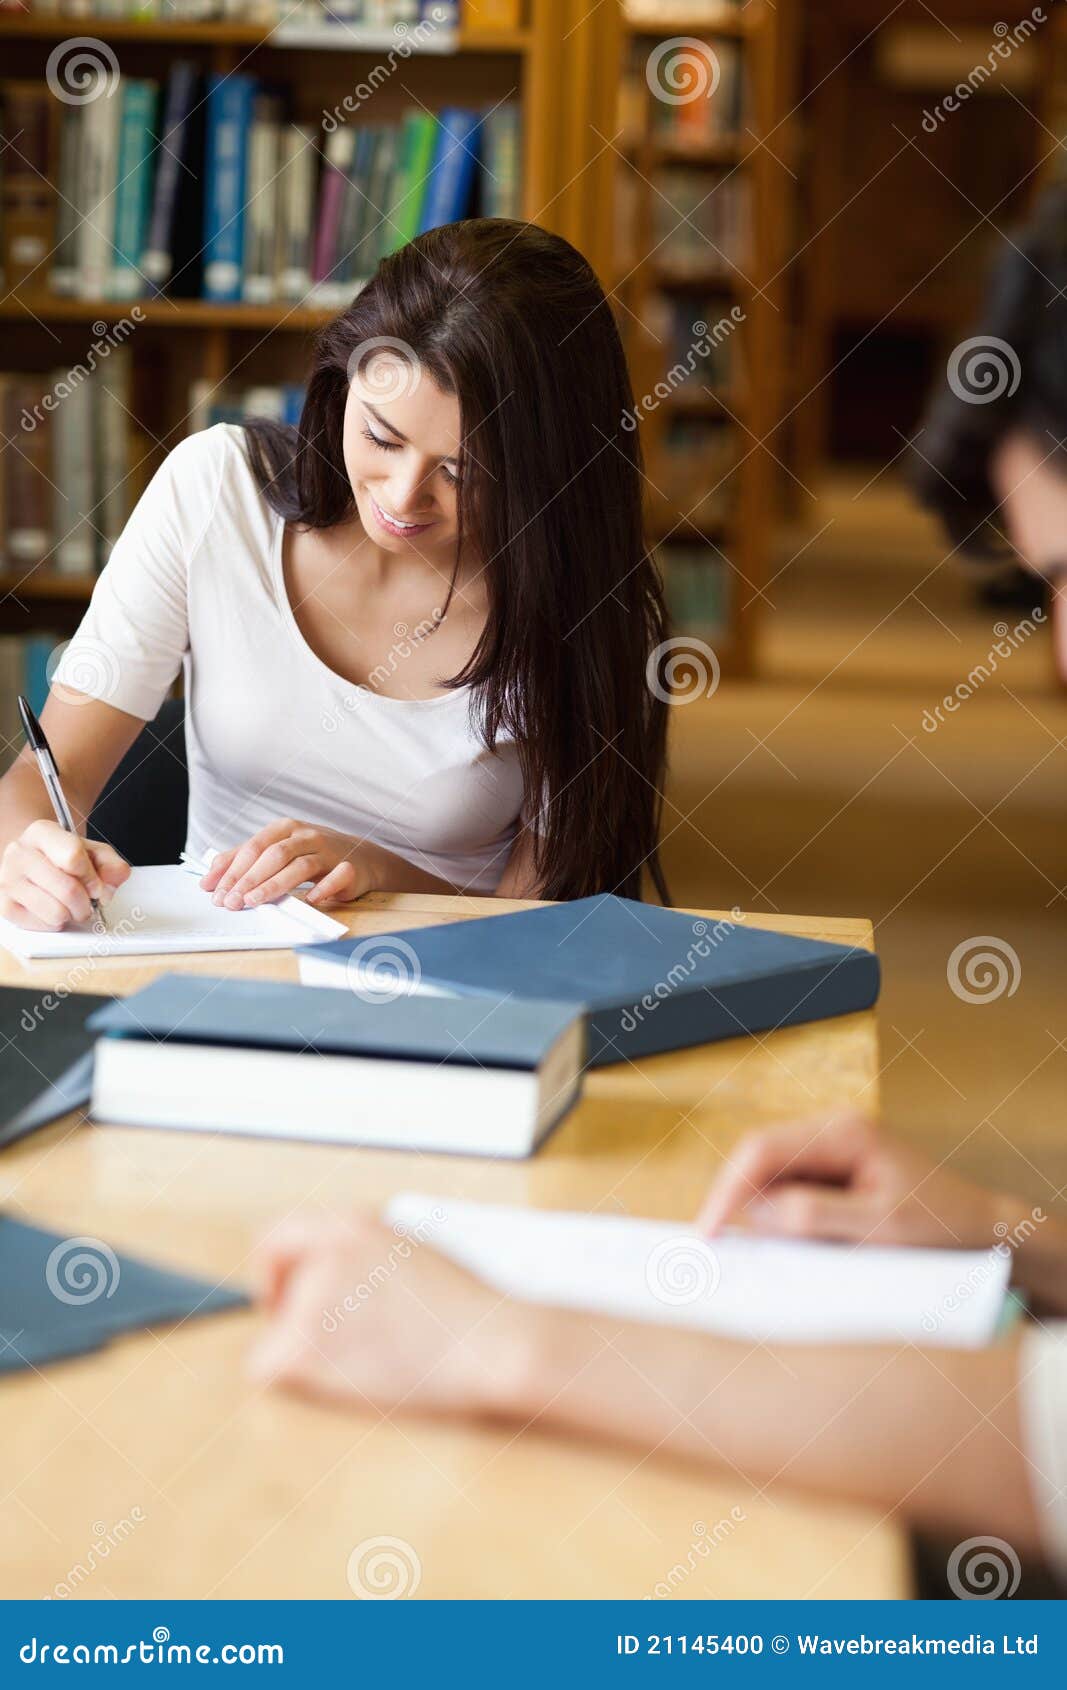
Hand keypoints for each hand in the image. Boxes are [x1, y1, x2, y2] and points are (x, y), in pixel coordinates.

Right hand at [0, 819, 128, 930]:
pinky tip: (52, 908)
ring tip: (70, 906)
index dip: (92, 877)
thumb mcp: (91, 851)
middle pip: (68, 890)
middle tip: (88, 902)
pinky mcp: (4, 905)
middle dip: (87, 903)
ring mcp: (7, 880)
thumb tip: (113, 880)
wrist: (30, 860)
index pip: (73, 857)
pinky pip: (42, 925)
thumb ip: (110, 864)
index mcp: (41, 832)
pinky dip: (55, 923)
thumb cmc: (61, 856)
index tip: (96, 885)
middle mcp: (18, 853)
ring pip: (56, 912)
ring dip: (71, 915)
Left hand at [200, 820, 383, 908]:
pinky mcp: (349, 868)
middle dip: (248, 879)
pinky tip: (309, 900)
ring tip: (254, 901)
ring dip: (274, 885)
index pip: (253, 847)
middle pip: (273, 855)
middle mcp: (306, 836)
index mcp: (285, 828)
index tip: (213, 890)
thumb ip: (247, 860)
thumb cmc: (314, 855)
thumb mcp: (279, 850)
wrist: (362, 858)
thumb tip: (211, 876)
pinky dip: (322, 888)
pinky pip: (336, 877)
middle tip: (230, 901)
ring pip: (299, 866)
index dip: (231, 869)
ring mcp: (329, 851)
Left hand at [247, 1212, 530, 1416]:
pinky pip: (266, 1366)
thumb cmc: (467, 1311)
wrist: (489, 1345)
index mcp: (354, 1224)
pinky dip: (290, 1378)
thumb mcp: (412, 1251)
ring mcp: (314, 1297)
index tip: (286, 1288)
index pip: (283, 1231)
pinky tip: (340, 1380)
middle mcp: (327, 1251)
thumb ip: (362, 1254)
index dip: (280, 1264)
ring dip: (304, 1346)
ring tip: (363, 1359)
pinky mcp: (306, 1345)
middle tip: (326, 1334)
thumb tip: (327, 1276)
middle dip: (289, 1304)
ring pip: (275, 1330)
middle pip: (272, 1274)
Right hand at [697, 1110, 1001, 1249]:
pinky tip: (793, 1245)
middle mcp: (832, 1130)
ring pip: (771, 1176)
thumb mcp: (880, 1229)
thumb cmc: (942, 1226)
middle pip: (759, 1159)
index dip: (728, 1190)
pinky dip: (782, 1218)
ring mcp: (832, 1149)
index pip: (762, 1150)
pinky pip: (790, 1190)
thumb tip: (757, 1212)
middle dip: (738, 1201)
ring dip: (762, 1213)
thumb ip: (816, 1217)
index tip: (708, 1232)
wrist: (984, 1231)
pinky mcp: (834, 1172)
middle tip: (722, 1248)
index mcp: (843, 1132)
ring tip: (771, 1252)